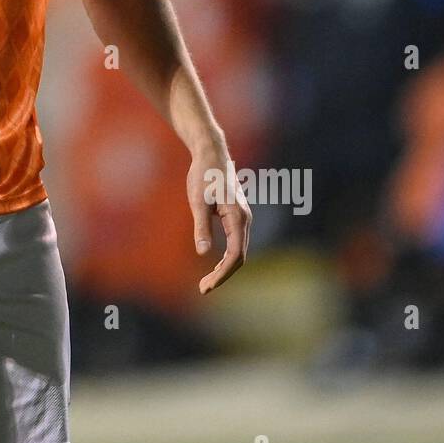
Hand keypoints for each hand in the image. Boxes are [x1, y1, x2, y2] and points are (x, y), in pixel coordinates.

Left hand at [186, 144, 251, 294]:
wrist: (212, 154)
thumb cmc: (203, 175)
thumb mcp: (198, 202)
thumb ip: (201, 227)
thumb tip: (203, 253)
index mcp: (238, 217)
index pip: (234, 255)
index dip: (221, 274)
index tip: (205, 286)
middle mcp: (245, 219)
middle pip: (239, 257)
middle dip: (222, 275)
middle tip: (203, 289)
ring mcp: (244, 218)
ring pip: (239, 251)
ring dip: (225, 269)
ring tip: (207, 282)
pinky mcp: (238, 216)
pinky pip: (237, 243)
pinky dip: (227, 258)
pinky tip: (215, 267)